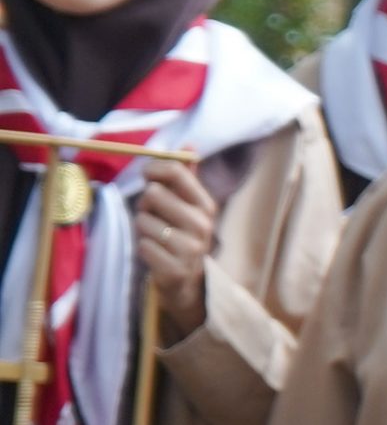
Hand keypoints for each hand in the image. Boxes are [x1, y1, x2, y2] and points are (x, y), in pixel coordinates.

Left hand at [135, 158, 216, 335]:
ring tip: (155, 236)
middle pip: (154, 194)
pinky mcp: (175, 269)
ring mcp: (190, 249)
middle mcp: (203, 225)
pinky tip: (155, 253)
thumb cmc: (181, 234)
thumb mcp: (188, 205)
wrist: (188, 281)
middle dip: (146, 204)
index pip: (177, 171)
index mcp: (206, 205)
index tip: (146, 176)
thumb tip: (189, 143)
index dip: (154, 169)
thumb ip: (186, 176)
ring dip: (143, 229)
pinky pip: (142, 246)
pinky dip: (143, 248)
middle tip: (153, 215)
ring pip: (143, 221)